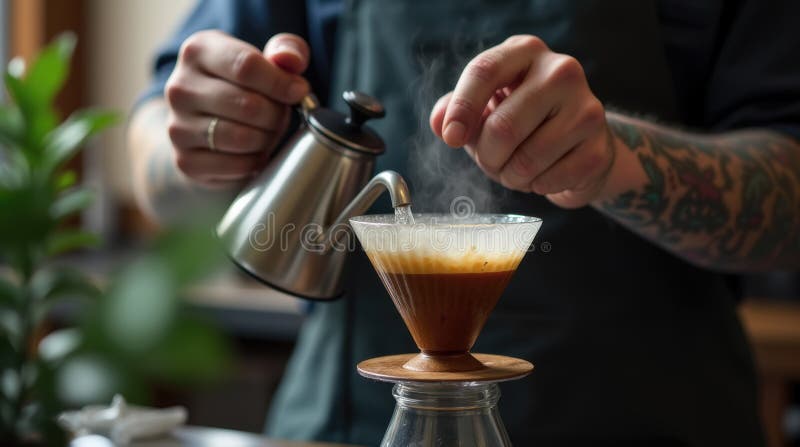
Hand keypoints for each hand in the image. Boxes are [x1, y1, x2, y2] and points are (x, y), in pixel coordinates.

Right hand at [164, 31, 309, 187]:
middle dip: (276, 114)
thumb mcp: (267, 59)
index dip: (281, 82)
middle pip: (248, 105)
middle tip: (280, 115)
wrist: (207, 125)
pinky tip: (254, 151)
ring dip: (267, 138)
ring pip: (242, 138)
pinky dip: (256, 161)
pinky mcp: (186, 161)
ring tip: (267, 131)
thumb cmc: (245, 87)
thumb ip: (287, 51)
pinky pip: (238, 165)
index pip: (246, 66)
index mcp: (198, 51)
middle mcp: (180, 88)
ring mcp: (178, 127)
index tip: (299, 91)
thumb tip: (291, 61)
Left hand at [430, 35, 614, 207]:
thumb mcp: (485, 106)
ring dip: (510, 177)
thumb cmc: (522, 120)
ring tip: (517, 168)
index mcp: (525, 52)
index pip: (485, 71)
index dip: (462, 108)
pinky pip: (548, 180)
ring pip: (526, 160)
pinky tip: (542, 174)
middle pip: (502, 127)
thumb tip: (440, 124)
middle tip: (492, 162)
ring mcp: (586, 108)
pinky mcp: (598, 147)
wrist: (577, 144)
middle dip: (487, 157)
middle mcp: (561, 71)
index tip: (451, 137)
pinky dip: (535, 187)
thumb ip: (454, 110)